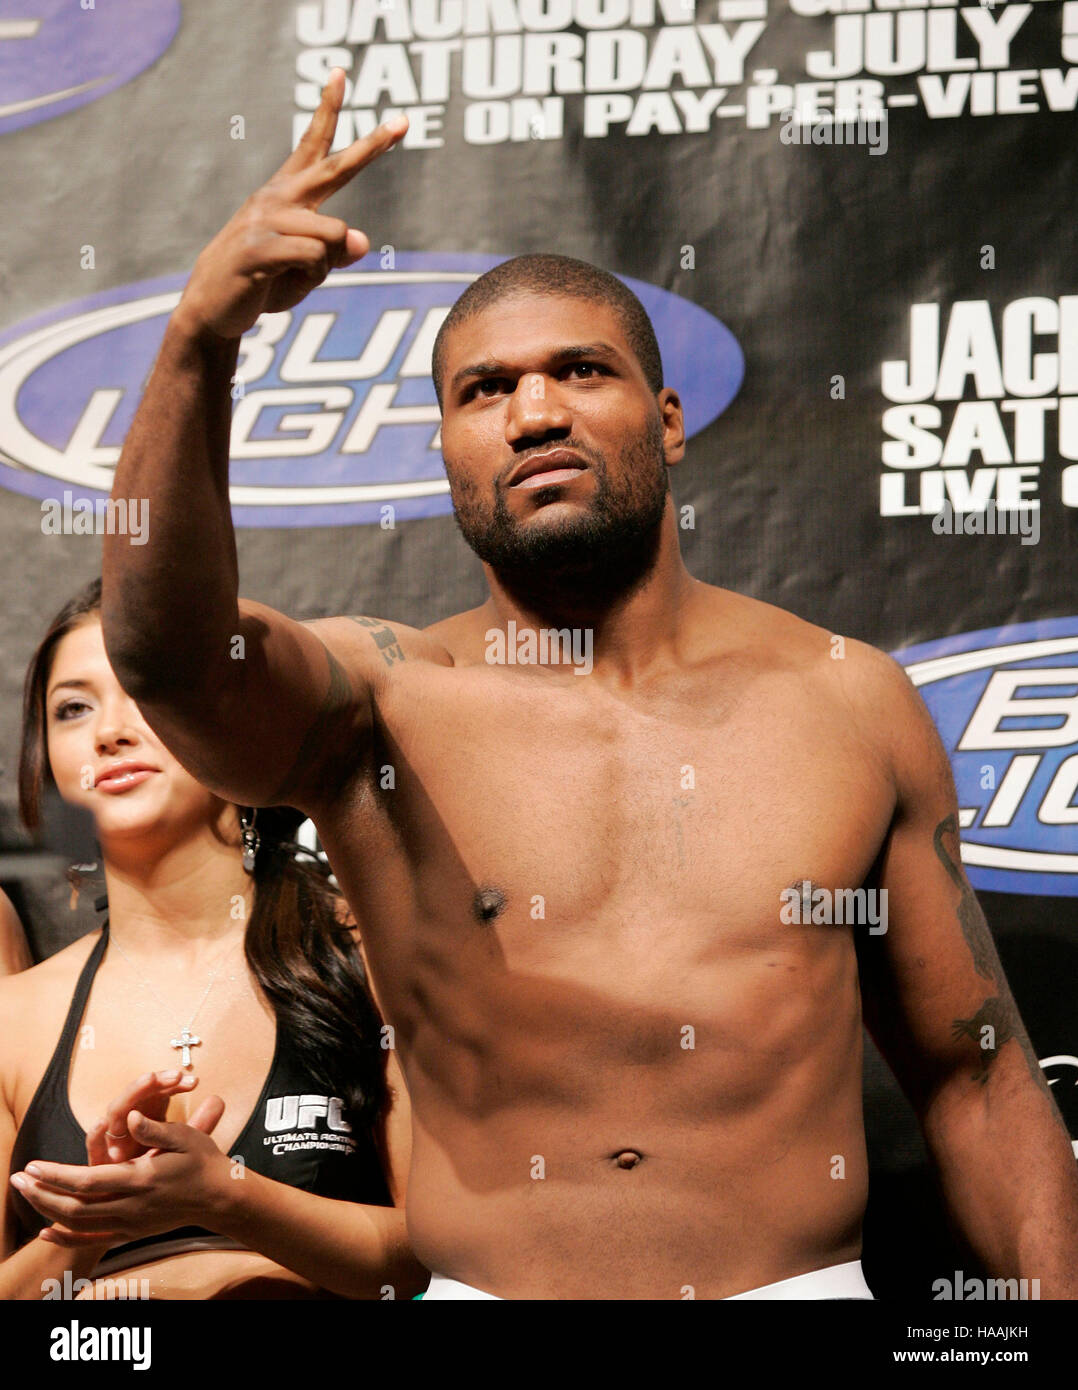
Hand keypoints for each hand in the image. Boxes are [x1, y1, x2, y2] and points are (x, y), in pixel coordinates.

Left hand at [11, 1110, 231, 1247]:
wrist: (220, 1198)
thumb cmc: (203, 1162)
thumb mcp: (186, 1137)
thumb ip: (155, 1130)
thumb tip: (130, 1117)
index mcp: (141, 1180)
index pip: (87, 1181)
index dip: (56, 1175)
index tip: (32, 1166)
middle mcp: (131, 1207)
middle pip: (74, 1207)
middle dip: (41, 1194)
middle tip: (16, 1181)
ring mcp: (130, 1223)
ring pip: (78, 1225)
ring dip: (47, 1211)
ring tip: (26, 1196)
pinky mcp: (131, 1232)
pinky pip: (91, 1241)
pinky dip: (66, 1238)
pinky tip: (47, 1232)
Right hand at [87, 1068, 219, 1163]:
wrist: (146, 1202)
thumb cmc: (165, 1171)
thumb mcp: (184, 1145)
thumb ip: (200, 1123)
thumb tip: (219, 1100)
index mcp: (147, 1118)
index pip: (157, 1093)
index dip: (172, 1084)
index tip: (193, 1080)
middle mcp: (129, 1126)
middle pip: (135, 1097)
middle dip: (152, 1083)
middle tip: (173, 1076)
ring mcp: (113, 1142)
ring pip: (116, 1112)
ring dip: (131, 1096)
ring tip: (148, 1081)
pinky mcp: (100, 1163)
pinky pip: (93, 1146)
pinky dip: (95, 1135)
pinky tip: (103, 1123)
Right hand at [175, 68, 407, 339]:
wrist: (213, 305)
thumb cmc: (264, 282)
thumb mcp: (307, 267)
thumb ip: (336, 252)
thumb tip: (361, 240)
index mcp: (288, 193)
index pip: (313, 145)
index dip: (328, 109)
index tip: (340, 73)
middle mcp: (277, 197)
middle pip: (334, 167)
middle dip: (371, 147)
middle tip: (404, 120)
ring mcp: (265, 220)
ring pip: (332, 232)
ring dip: (325, 264)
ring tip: (296, 275)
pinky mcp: (257, 248)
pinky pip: (312, 255)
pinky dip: (311, 274)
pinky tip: (284, 279)